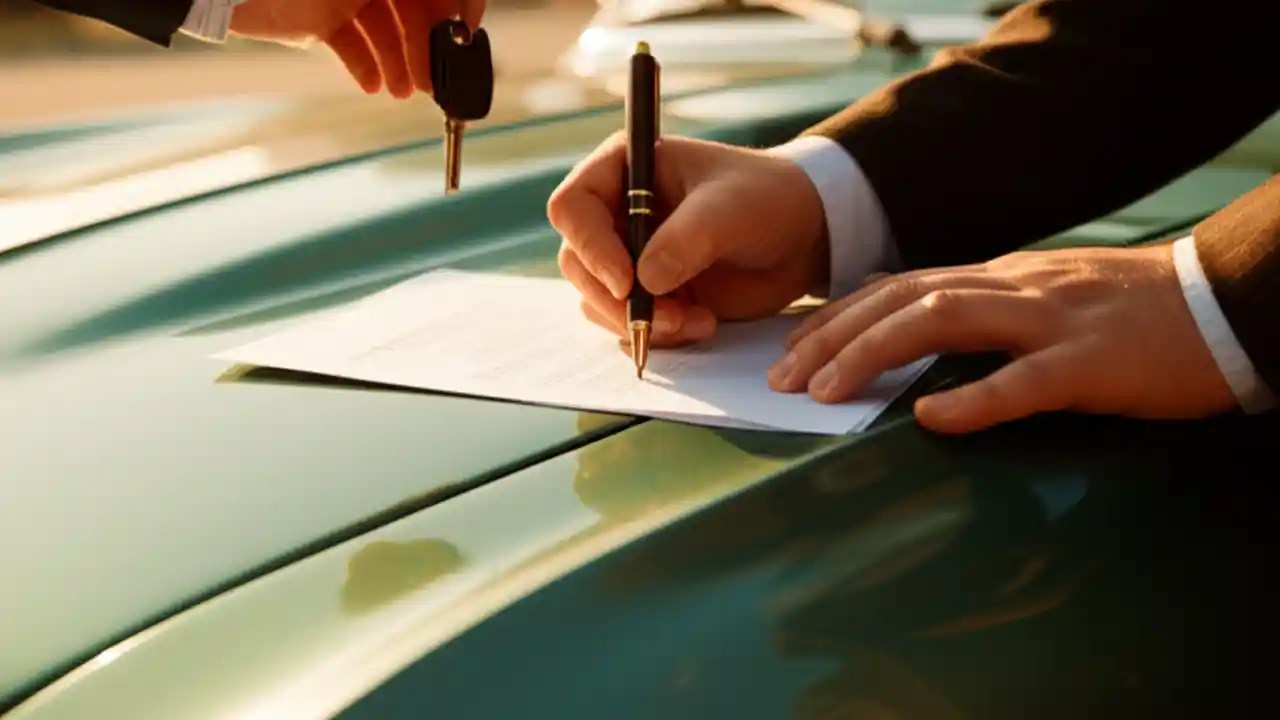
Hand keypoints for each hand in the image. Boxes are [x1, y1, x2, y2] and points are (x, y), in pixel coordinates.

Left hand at [230, 0, 484, 96]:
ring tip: (402, 93)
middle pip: (413, 10)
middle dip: (425, 47)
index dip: (458, 7)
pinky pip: (352, 44)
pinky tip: (372, 87)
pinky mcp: (321, 19)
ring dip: (398, 63)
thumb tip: (460, 7)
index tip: (465, 36)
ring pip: (385, 30)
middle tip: (433, 82)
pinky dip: (364, 65)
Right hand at [547, 134, 828, 346]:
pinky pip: (627, 322)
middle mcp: (616, 212)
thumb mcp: (727, 212)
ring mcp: (629, 256)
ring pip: (596, 299)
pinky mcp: (649, 293)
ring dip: (639, 321)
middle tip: (664, 317)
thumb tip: (642, 282)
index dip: (590, 247)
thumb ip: (683, 241)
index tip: (626, 280)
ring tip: (695, 322)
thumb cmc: (766, 200)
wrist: (805, 234)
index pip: (572, 207)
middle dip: (615, 298)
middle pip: (577, 262)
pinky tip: (703, 325)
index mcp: (624, 169)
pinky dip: (659, 334)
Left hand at [768, 244, 1235, 433]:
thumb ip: (984, 313)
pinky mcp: (1091, 361)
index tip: (789, 349)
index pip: (898, 285)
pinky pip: (1026, 380)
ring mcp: (1052, 318)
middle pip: (903, 296)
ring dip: (875, 353)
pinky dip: (974, 400)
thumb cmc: (1130, 315)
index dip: (837, 316)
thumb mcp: (1044, 302)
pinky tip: (931, 420)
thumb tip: (917, 337)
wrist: (1225, 302)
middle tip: (781, 380)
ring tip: (825, 393)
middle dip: (834, 337)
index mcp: (1000, 277)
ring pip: (946, 320)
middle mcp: (1013, 286)